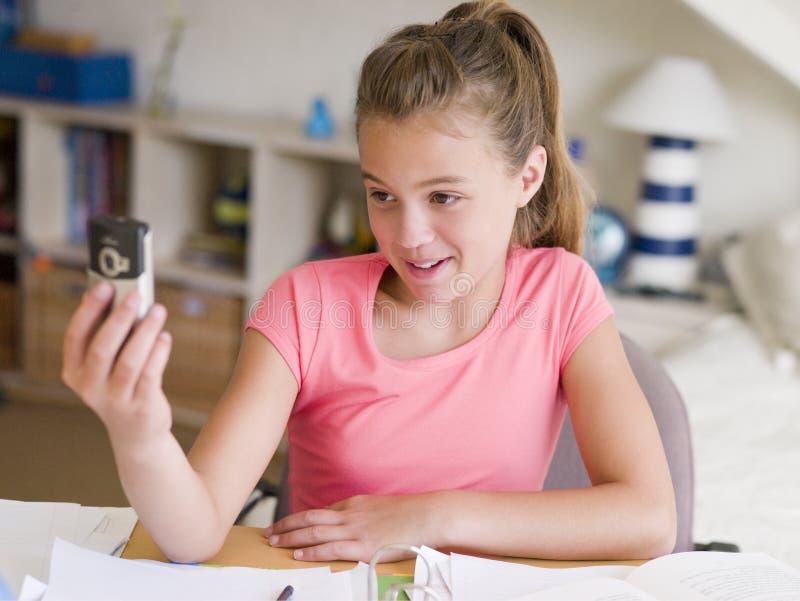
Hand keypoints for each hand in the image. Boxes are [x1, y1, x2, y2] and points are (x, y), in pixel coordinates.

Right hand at [62, 282, 172, 447]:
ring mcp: (114, 399)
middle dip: (119, 318)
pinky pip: (150, 375)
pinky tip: (165, 337)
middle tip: (136, 295)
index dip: (89, 309)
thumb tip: (122, 297)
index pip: (75, 336)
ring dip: (145, 332)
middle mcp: (89, 386)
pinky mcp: (140, 407)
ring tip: (158, 311)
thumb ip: (110, 335)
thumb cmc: (122, 385)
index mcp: (74, 371)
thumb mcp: (108, 365)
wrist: (136, 432)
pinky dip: (158, 352)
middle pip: (102, 347)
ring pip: (129, 360)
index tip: (105, 286)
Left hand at [264, 493, 442, 561]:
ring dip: (290, 537)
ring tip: (274, 543)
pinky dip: (310, 552)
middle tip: (268, 532)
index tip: (285, 524)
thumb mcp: (382, 508)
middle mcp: (350, 514)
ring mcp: (354, 530)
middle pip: (310, 519)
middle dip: (286, 525)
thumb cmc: (410, 514)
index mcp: (355, 504)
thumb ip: (365, 515)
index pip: (320, 512)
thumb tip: (354, 525)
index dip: (299, 518)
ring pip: (313, 532)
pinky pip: (329, 549)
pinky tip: (297, 555)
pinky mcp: (362, 546)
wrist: (428, 515)